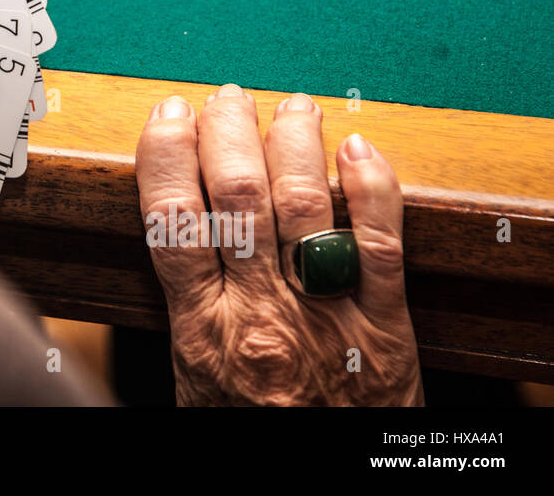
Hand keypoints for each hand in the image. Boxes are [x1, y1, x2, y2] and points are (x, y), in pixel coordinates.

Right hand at [135, 84, 422, 404]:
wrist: (320, 489)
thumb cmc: (251, 432)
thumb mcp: (191, 379)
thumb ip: (184, 308)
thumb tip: (167, 230)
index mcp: (203, 331)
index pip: (174, 220)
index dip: (168, 154)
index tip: (168, 114)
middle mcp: (261, 316)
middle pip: (237, 199)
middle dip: (227, 132)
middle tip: (225, 97)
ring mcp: (326, 315)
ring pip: (305, 206)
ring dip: (295, 142)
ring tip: (289, 107)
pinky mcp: (386, 324)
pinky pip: (379, 243)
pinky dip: (372, 187)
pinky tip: (357, 149)